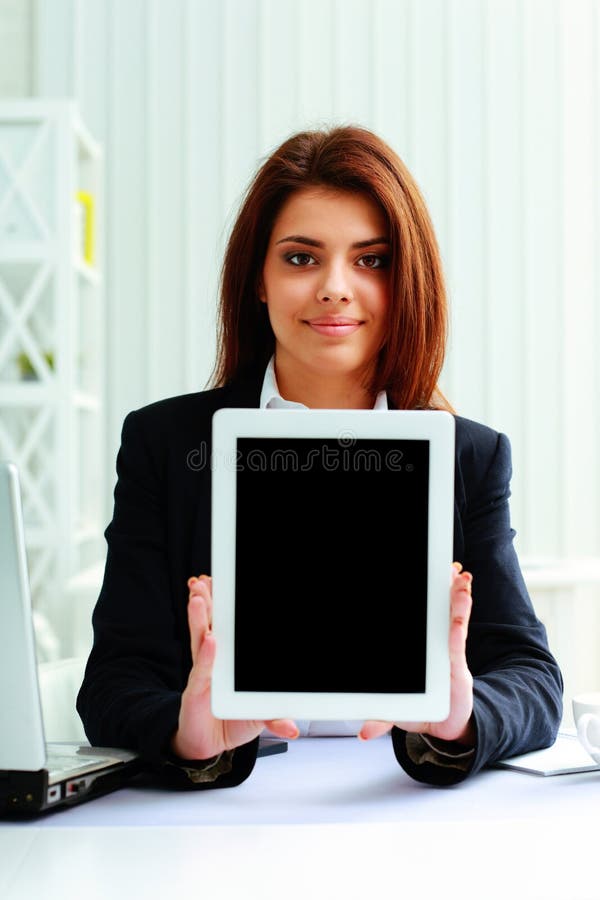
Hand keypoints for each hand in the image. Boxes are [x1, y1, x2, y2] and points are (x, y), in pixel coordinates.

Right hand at [170, 575, 298, 760]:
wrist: (209, 746)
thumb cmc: (231, 720)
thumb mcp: (258, 715)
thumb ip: (274, 715)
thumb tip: (294, 728)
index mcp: (227, 659)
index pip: (223, 626)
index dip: (219, 606)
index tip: (218, 583)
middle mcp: (214, 661)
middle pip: (209, 625)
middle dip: (207, 602)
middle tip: (205, 581)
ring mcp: (204, 673)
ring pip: (201, 640)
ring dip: (199, 618)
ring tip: (197, 597)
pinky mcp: (196, 691)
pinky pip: (203, 670)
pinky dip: (208, 656)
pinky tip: (210, 640)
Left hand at [358, 563, 474, 747]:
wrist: (446, 725)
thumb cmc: (420, 710)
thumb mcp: (396, 713)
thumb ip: (382, 718)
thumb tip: (363, 732)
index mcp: (416, 653)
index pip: (416, 620)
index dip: (422, 600)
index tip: (424, 577)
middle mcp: (429, 645)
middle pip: (432, 611)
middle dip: (438, 587)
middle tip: (442, 567)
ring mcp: (443, 647)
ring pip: (447, 615)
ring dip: (452, 594)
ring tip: (456, 575)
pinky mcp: (456, 656)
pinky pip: (458, 628)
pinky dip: (461, 609)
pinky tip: (463, 593)